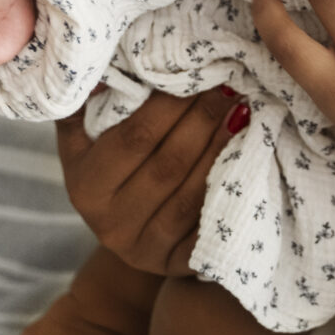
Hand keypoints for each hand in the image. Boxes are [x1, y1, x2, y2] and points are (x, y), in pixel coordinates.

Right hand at [56, 87, 237, 275]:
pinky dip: (231, 190)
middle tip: (232, 84)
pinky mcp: (179, 264)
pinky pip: (210, 226)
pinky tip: (250, 156)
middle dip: (203, 120)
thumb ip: (85, 103)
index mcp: (86, 187)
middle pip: (168, 165)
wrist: (128, 228)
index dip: (170, 104)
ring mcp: (145, 250)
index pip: (134, 138)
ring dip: (223, 149)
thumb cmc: (110, 165)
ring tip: (244, 111)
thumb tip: (103, 70)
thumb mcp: (84, 138)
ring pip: (192, 195)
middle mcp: (111, 224)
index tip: (199, 71)